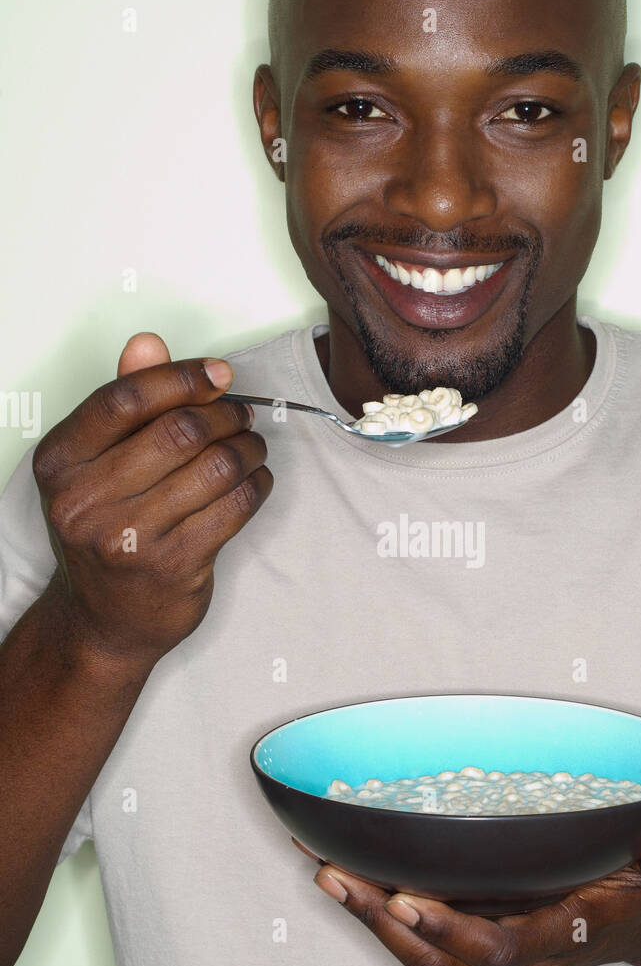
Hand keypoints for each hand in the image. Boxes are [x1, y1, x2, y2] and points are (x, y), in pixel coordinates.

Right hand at [33, 333, 272, 669]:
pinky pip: (236, 506)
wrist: (103, 623)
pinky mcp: (175, 565)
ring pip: (216, 466)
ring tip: (251, 448)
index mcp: (59, 463)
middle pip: (179, 430)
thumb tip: (148, 343)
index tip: (218, 374)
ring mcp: (130, 538)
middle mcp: (86, 501)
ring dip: (248, 448)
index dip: (181, 378)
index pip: (125, 399)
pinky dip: (257, 485)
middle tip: (242, 416)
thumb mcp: (94, 467)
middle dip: (225, 416)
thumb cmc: (105, 531)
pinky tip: (254, 481)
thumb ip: (123, 404)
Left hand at [303, 828, 640, 965]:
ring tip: (320, 867)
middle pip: (434, 957)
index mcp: (559, 938)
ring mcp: (492, 948)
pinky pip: (419, 930)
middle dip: (379, 919)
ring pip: (415, 949)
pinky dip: (378, 902)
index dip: (449, 929)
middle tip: (332, 874)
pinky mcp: (477, 932)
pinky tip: (346, 863)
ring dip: (365, 912)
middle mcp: (518, 955)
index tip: (406, 899)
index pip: (495, 949)